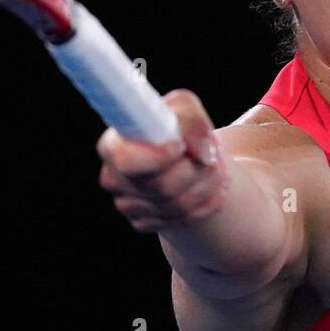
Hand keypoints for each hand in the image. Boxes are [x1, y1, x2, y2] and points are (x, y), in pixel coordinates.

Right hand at [96, 89, 230, 232]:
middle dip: (197, 170)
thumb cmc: (175, 125)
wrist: (181, 154)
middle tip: (215, 154)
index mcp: (113, 146)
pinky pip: (184, 220)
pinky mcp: (144, 223)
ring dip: (208, 185)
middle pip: (161, 187)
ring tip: (216, 166)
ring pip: (177, 206)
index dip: (157, 157)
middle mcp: (113, 178)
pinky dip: (207, 203)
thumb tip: (202, 152)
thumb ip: (192, 120)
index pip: (125, 160)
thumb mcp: (184, 107)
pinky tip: (211, 186)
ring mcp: (127, 205)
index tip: (180, 147)